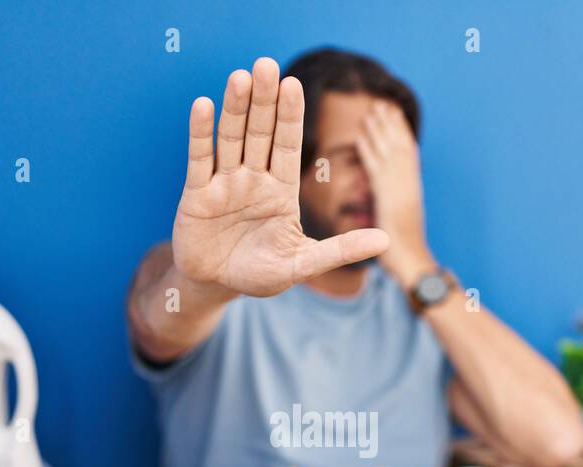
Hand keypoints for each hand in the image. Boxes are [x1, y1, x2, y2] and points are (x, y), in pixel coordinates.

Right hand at [173, 58, 388, 297]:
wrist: (215, 285)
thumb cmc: (259, 274)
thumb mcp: (302, 264)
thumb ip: (340, 250)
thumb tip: (386, 240)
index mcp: (281, 191)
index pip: (287, 146)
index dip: (290, 116)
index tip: (293, 85)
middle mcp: (254, 179)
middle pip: (260, 133)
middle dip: (264, 101)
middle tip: (266, 65)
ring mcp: (225, 183)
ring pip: (231, 138)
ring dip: (235, 108)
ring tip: (240, 77)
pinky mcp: (197, 193)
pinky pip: (200, 158)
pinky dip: (201, 133)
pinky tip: (203, 105)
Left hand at [357, 101, 435, 287]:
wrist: (413, 267)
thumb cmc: (406, 257)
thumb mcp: (399, 229)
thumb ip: (393, 213)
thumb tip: (390, 213)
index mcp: (410, 191)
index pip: (404, 156)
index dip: (399, 135)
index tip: (393, 117)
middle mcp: (407, 186)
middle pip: (399, 148)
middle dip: (392, 126)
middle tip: (383, 104)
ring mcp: (401, 190)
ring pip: (391, 152)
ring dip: (382, 129)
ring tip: (374, 109)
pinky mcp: (392, 197)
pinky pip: (379, 167)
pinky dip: (373, 148)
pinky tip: (363, 134)